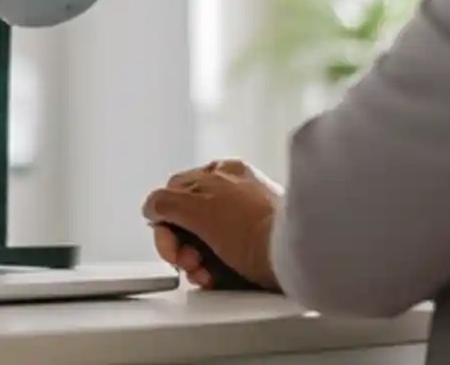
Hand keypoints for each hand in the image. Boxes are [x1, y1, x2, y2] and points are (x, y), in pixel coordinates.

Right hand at [142, 159, 282, 290]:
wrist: (298, 256)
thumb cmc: (256, 230)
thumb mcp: (196, 208)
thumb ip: (165, 202)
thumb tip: (151, 206)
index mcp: (220, 172)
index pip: (174, 194)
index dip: (165, 221)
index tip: (169, 241)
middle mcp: (233, 193)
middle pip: (186, 220)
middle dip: (179, 244)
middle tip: (188, 260)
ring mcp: (245, 219)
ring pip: (201, 241)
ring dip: (194, 261)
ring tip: (205, 273)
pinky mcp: (256, 244)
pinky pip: (221, 257)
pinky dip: (213, 269)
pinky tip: (218, 277)